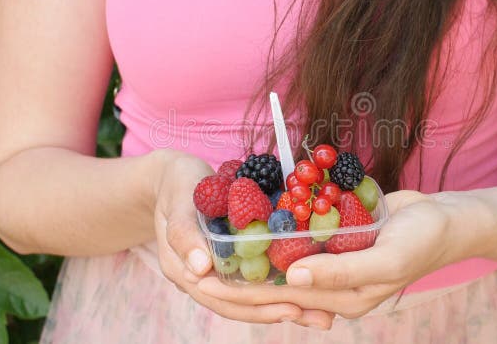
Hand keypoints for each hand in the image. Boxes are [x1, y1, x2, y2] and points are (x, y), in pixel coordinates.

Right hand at [150, 150, 333, 326]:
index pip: (224, 298)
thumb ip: (185, 233)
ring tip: (323, 316)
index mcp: (183, 270)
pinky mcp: (230, 264)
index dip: (258, 306)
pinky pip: (254, 283)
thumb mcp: (179, 200)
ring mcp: (214, 274)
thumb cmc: (177, 184)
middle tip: (320, 318)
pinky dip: (280, 290)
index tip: (291, 307)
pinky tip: (309, 295)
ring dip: (285, 307)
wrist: (173, 177)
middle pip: (242, 306)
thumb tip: (200, 269)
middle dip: (281, 312)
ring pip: (250, 300)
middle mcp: (199, 280)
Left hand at [197, 190, 481, 318]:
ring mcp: (337, 261)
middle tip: (199, 265)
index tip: (208, 282)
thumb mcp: (384, 261)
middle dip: (241, 275)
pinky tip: (255, 220)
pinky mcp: (340, 238)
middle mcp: (335, 285)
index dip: (247, 291)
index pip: (284, 298)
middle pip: (278, 282)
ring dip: (255, 253)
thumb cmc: (422, 242)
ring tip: (216, 243)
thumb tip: (292, 279)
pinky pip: (303, 238)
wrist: (450, 219)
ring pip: (286, 261)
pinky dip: (279, 232)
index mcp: (343, 298)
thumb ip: (339, 273)